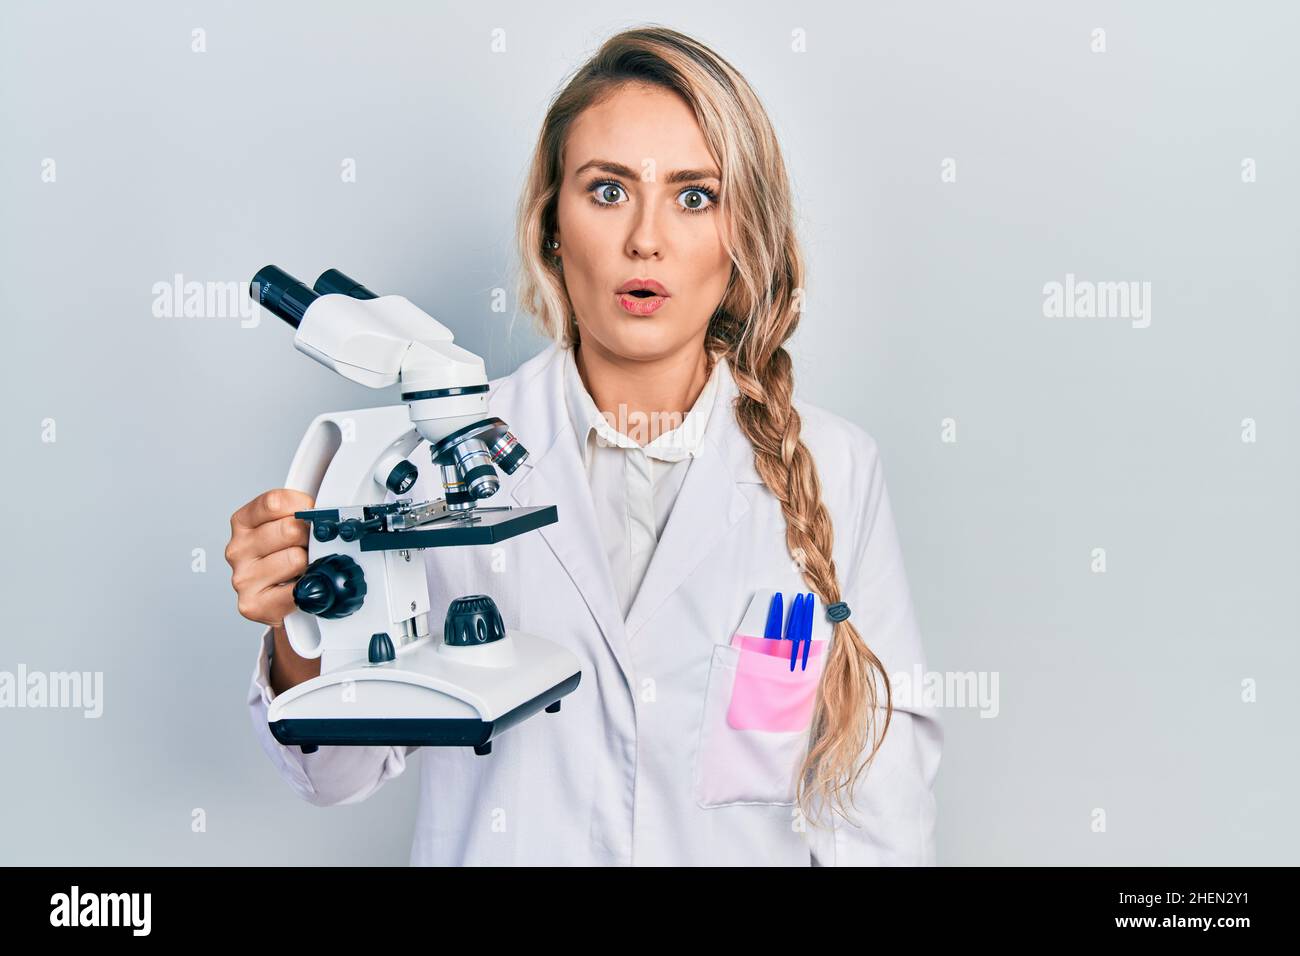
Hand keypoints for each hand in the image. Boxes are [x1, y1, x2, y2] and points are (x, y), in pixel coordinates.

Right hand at [225, 488, 314, 626]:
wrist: (284, 600)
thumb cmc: (288, 558)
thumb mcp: (290, 524)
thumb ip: (301, 511)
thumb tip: (325, 513)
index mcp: (243, 523)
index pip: (274, 502)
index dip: (302, 507)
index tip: (311, 515)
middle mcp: (238, 549)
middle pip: (289, 529)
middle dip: (309, 538)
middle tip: (310, 548)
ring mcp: (243, 577)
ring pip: (295, 558)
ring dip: (309, 564)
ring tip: (303, 570)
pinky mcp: (252, 605)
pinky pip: (296, 590)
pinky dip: (309, 588)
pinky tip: (304, 588)